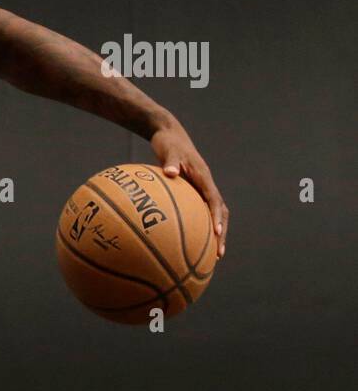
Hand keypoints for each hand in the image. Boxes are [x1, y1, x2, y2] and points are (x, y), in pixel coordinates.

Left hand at [149, 121, 228, 257]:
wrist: (168, 134)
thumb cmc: (168, 142)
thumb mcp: (169, 150)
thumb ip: (171, 162)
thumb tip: (171, 173)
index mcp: (204, 177)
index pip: (214, 200)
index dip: (217, 217)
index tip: (216, 233)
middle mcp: (206, 184)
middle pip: (220, 212)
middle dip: (221, 233)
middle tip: (219, 254)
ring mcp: (200, 188)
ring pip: (212, 214)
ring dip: (214, 233)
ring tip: (209, 255)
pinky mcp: (192, 191)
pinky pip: (198, 211)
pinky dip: (198, 226)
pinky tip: (186, 241)